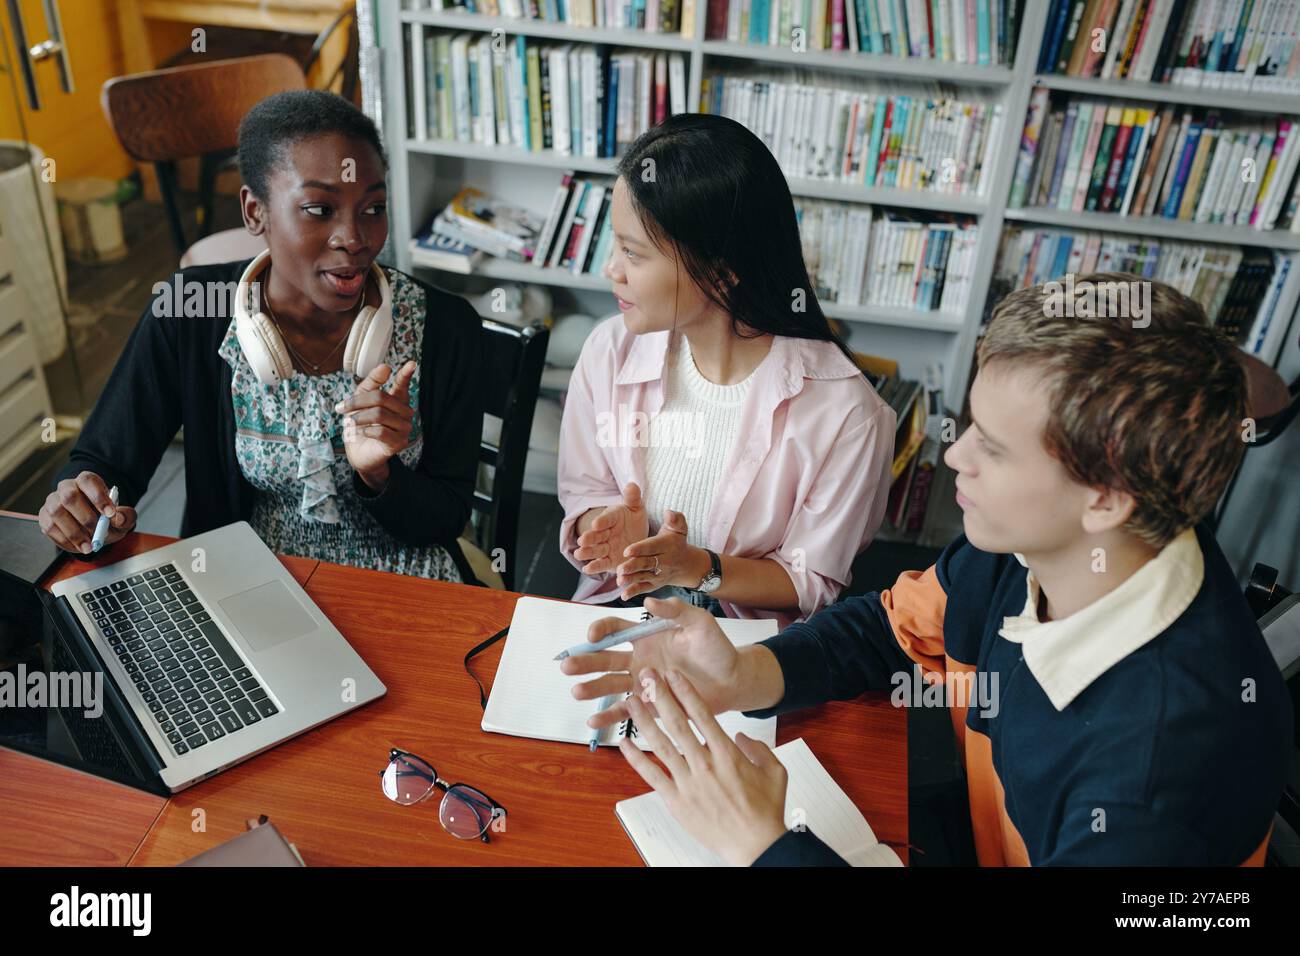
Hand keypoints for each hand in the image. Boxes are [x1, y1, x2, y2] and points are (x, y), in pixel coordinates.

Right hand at [38, 471, 136, 554]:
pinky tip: (78, 546)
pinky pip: (49, 528)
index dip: (99, 497)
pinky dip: (65, 540)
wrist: (94, 528)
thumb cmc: (106, 518)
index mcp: (86, 481)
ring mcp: (53, 502)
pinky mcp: (44, 517)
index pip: (88, 481)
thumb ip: (126, 516)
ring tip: (89, 546)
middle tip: (99, 533)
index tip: (110, 514)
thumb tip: (117, 519)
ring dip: (74, 533)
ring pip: (57, 513)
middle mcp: (66, 487)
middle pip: (69, 497)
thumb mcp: (122, 517)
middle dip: (85, 518)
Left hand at [336, 360, 416, 489]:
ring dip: (358, 418)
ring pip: (379, 414)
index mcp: (396, 400)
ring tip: (350, 424)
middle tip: (341, 408)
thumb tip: (385, 367)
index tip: (411, 363)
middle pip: (381, 397)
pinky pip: (380, 431)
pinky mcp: (398, 442)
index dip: (406, 374)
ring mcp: (404, 428)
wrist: (359, 453)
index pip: (403, 385)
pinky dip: (364, 431)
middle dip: (357, 402)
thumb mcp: (360, 401)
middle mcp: (404, 413)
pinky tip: (360, 433)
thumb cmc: (361, 426)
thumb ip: (371, 384)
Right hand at [561, 596, 742, 731]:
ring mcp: (642, 683)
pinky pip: (625, 710)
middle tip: (566, 666)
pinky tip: (592, 720)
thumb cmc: (716, 648)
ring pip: (610, 684)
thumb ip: (675, 611)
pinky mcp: (649, 705)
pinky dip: (608, 716)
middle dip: (585, 661)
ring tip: (575, 692)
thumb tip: (650, 601)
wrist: (732, 680)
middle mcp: (639, 658)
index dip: (600, 631)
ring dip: (591, 687)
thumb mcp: (699, 623)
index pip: (614, 629)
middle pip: (604, 658)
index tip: (593, 637)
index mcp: (646, 635)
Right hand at [573, 482, 647, 575]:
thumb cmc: (633, 520)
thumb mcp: (636, 508)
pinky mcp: (608, 560)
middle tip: (582, 540)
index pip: (607, 518)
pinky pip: (601, 564)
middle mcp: (606, 533)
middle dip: (589, 538)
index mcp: (612, 518)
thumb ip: (633, 498)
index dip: (602, 521)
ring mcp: (606, 547)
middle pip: (596, 535)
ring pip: (595, 550)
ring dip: (587, 552)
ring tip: (579, 554)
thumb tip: (632, 485)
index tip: (597, 524)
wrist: (635, 536)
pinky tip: (587, 569)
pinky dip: (594, 567)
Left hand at [615, 508, 707, 599]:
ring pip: (643, 577)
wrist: (686, 564)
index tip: (627, 550)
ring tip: (620, 581)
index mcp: (666, 546)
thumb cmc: (676, 542)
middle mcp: (664, 561)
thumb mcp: (679, 528)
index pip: (652, 547)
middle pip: (646, 564)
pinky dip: (634, 592)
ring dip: (631, 580)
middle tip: (620, 568)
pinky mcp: (655, 584)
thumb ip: (675, 519)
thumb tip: (669, 512)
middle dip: (633, 566)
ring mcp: (659, 574)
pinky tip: (624, 595)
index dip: (639, 549)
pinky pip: (644, 588)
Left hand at [620, 667, 788, 865]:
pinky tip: (625, 744)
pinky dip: (636, 759)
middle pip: (677, 723)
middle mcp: (704, 764)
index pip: (702, 714)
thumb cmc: (766, 810)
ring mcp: (688, 782)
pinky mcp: (677, 800)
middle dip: (660, 696)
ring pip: (660, 745)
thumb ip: (758, 747)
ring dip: (644, 721)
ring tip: (631, 702)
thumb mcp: (775, 771)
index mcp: (727, 753)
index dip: (685, 691)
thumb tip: (740, 735)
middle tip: (647, 678)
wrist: (756, 844)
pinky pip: (652, 776)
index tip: (674, 675)